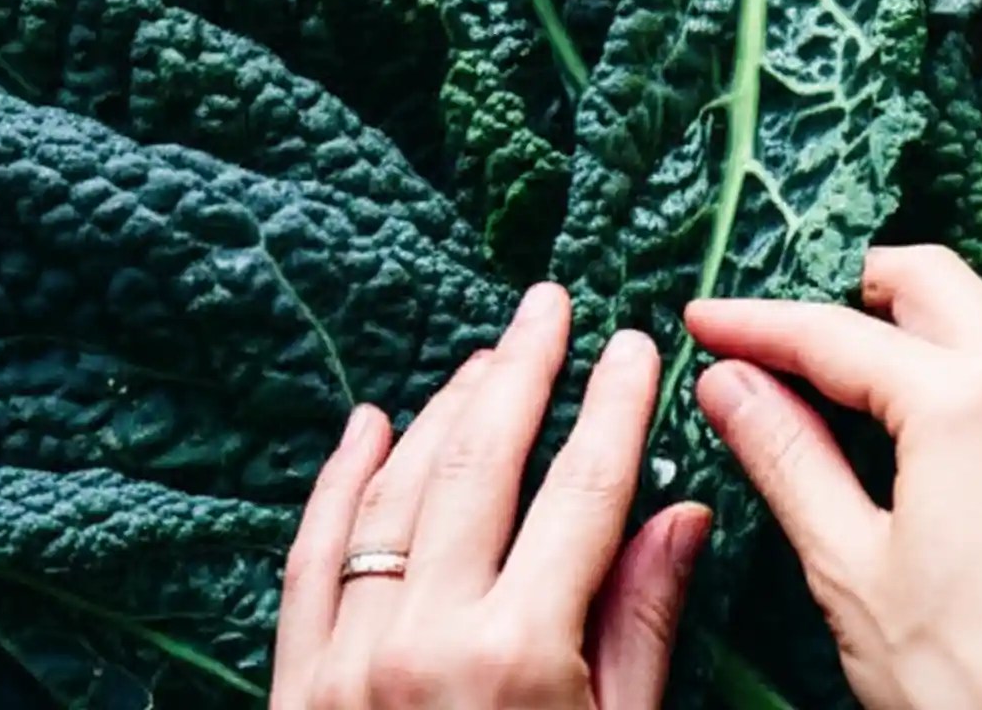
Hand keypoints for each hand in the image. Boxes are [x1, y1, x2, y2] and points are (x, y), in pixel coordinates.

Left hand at [271, 283, 710, 708]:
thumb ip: (641, 628)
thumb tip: (681, 517)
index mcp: (519, 655)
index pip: (582, 492)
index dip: (614, 409)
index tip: (631, 350)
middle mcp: (424, 640)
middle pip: (478, 466)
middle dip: (520, 373)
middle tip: (546, 308)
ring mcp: (348, 657)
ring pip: (393, 495)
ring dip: (441, 415)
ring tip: (484, 362)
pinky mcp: (299, 681)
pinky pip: (311, 556)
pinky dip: (339, 482)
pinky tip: (368, 425)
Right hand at [688, 246, 981, 709]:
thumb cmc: (980, 682)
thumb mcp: (852, 566)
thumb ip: (786, 456)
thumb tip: (727, 382)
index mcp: (968, 402)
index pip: (833, 334)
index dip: (755, 325)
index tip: (702, 321)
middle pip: (924, 282)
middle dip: (841, 290)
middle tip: (775, 332)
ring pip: (981, 315)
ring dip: (903, 322)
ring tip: (836, 373)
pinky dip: (959, 361)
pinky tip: (919, 416)